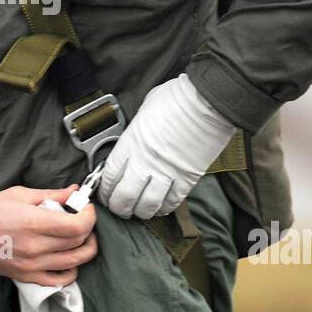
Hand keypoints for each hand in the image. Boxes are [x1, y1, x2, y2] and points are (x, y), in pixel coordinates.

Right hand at [0, 184, 98, 286]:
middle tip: (81, 217)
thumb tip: (74, 191)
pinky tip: (68, 257)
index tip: (85, 208)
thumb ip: (51, 194)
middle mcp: (35, 248)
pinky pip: (59, 281)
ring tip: (79, 236)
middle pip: (79, 243)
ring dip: (85, 248)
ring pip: (75, 262)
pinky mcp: (26, 276)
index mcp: (33, 223)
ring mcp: (31, 266)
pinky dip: (71, 270)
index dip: (89, 216)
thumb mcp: (19, 194)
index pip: (77, 227)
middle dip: (87, 228)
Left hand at [97, 72, 237, 218]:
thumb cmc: (176, 99)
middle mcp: (145, 162)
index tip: (105, 194)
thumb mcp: (144, 110)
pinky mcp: (187, 179)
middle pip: (124, 198)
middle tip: (119, 208)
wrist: (207, 101)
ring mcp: (166, 173)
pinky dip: (164, 208)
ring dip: (141, 212)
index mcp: (131, 143)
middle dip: (118, 207)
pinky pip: (171, 202)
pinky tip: (161, 207)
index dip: (104, 190)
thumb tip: (135, 138)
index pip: (109, 176)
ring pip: (147, 206)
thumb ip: (136, 130)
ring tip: (140, 211)